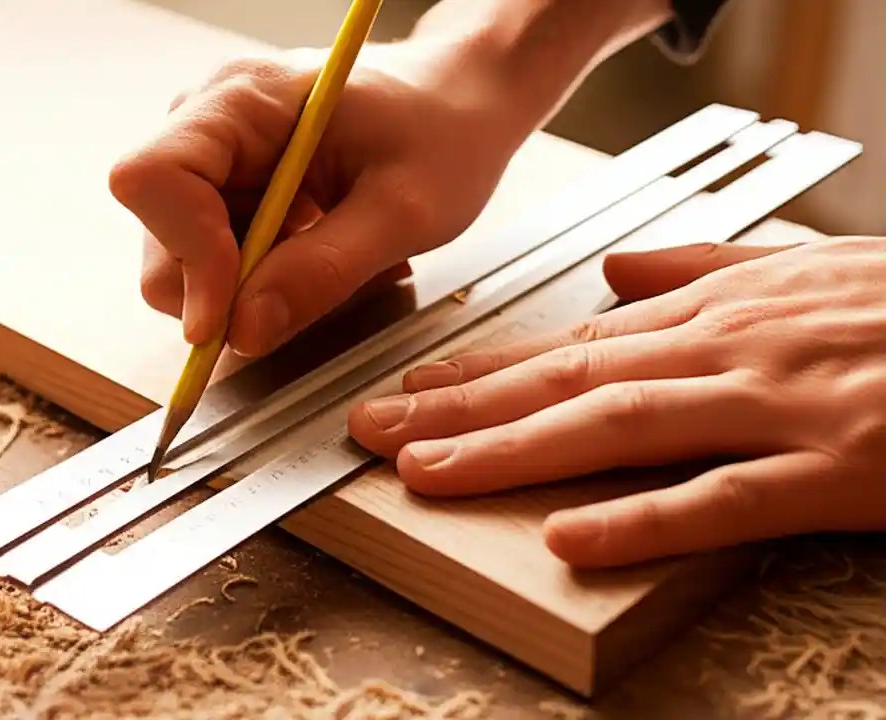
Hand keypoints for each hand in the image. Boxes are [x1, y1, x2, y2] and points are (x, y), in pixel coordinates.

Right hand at [108, 41, 532, 356]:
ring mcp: (213, 156)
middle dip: (219, 289)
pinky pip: (211, 258)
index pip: (152, 179)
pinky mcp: (225, 187)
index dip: (185, 254)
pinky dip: (257, 280)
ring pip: (179, 258)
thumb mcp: (405, 211)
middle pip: (159, 234)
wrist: (458, 104)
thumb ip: (324, 271)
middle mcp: (209, 120)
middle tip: (303, 296)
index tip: (233, 314)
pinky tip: (313, 256)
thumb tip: (242, 332)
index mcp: (244, 99)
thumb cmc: (445, 132)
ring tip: (325, 264)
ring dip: (245, 288)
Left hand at [347, 238, 885, 567]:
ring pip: (618, 427)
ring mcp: (781, 405)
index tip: (406, 388)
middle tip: (370, 432)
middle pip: (568, 378)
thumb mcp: (807, 268)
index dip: (479, 368)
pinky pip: (725, 497)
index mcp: (720, 307)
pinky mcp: (838, 468)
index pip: (571, 340)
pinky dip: (643, 519)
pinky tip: (569, 541)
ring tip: (425, 473)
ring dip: (512, 451)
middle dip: (459, 406)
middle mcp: (730, 347)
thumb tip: (615, 271)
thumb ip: (703, 269)